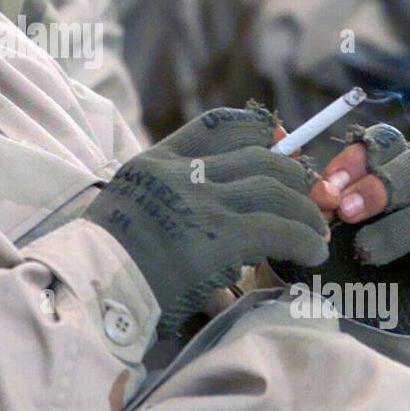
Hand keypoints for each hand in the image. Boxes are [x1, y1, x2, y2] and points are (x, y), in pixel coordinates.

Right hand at [86, 107, 328, 335]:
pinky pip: (281, 229)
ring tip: (316, 231)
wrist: (93, 284)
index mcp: (158, 161)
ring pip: (277, 190)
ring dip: (306, 211)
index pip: (218, 126)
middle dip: (291, 175)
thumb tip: (207, 209)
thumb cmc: (103, 260)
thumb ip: (164, 196)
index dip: (256, 130)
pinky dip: (305, 240)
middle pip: (259, 157)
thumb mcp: (127, 205)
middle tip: (305, 195)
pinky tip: (313, 254)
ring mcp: (206, 202)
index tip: (276, 141)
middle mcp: (186, 173)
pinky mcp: (223, 236)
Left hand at [271, 124, 409, 334]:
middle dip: (380, 186)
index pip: (383, 142)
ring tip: (367, 252)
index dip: (357, 160)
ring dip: (400, 227)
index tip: (327, 188)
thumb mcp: (303, 227)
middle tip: (346, 214)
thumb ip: (294, 183)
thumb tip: (275, 131)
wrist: (355, 319)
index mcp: (384, 169)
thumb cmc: (329, 264)